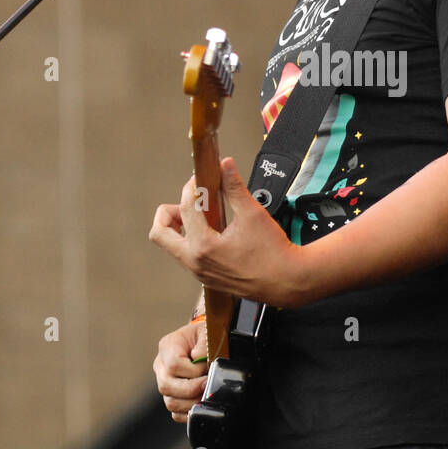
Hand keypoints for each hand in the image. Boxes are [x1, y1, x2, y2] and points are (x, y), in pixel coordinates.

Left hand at [149, 156, 307, 307]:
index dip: (192, 186)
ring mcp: (199, 272)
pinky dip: (191, 239)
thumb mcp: (253, 214)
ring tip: (202, 214)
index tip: (202, 178)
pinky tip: (211, 229)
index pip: (187, 207)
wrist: (288, 281)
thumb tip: (225, 167)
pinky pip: (186, 256)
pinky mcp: (206, 277)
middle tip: (187, 201)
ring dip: (179, 226)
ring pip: (171, 246)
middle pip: (159, 234)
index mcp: (204, 247)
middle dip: (168, 212)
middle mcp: (196, 263)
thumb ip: (235, 187)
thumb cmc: (274, 255)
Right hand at [153, 319, 207, 423]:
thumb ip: (204, 344)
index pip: (173, 364)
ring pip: (171, 402)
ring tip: (206, 394)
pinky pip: (176, 413)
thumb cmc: (204, 336)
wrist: (204, 342)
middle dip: (191, 389)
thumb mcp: (206, 332)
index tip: (206, 369)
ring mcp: (165, 382)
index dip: (192, 371)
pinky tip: (201, 403)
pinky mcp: (172, 396)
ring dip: (191, 402)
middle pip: (167, 386)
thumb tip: (199, 359)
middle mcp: (161, 366)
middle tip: (207, 385)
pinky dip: (190, 412)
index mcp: (168, 346)